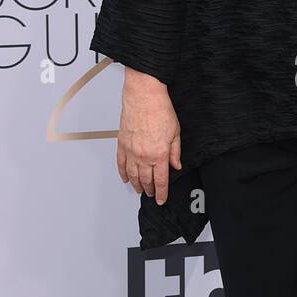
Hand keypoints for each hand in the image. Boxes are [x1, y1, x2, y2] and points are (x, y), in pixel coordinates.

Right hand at [116, 68, 181, 203]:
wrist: (144, 97)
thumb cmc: (160, 110)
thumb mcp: (175, 133)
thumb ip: (175, 152)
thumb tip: (176, 165)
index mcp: (160, 154)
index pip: (161, 181)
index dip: (161, 192)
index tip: (161, 199)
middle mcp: (144, 156)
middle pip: (146, 180)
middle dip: (150, 190)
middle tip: (152, 194)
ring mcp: (131, 151)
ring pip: (133, 175)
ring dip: (136, 184)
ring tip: (140, 189)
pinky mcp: (122, 144)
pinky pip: (121, 164)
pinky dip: (123, 173)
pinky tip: (126, 178)